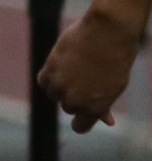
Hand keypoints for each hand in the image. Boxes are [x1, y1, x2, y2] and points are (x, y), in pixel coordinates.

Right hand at [37, 7, 138, 133]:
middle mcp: (75, 101)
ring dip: (61, 85)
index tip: (85, 112)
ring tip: (77, 68)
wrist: (107, 33)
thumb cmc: (116, 59)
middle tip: (88, 77)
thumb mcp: (115, 87)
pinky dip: (50, 76)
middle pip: (68, 107)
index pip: (80, 127)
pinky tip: (62, 65)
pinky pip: (43, 81)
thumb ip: (105, 105)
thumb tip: (108, 122)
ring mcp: (60, 87)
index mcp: (94, 109)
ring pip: (54, 94)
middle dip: (76, 96)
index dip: (82, 119)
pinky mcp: (49, 71)